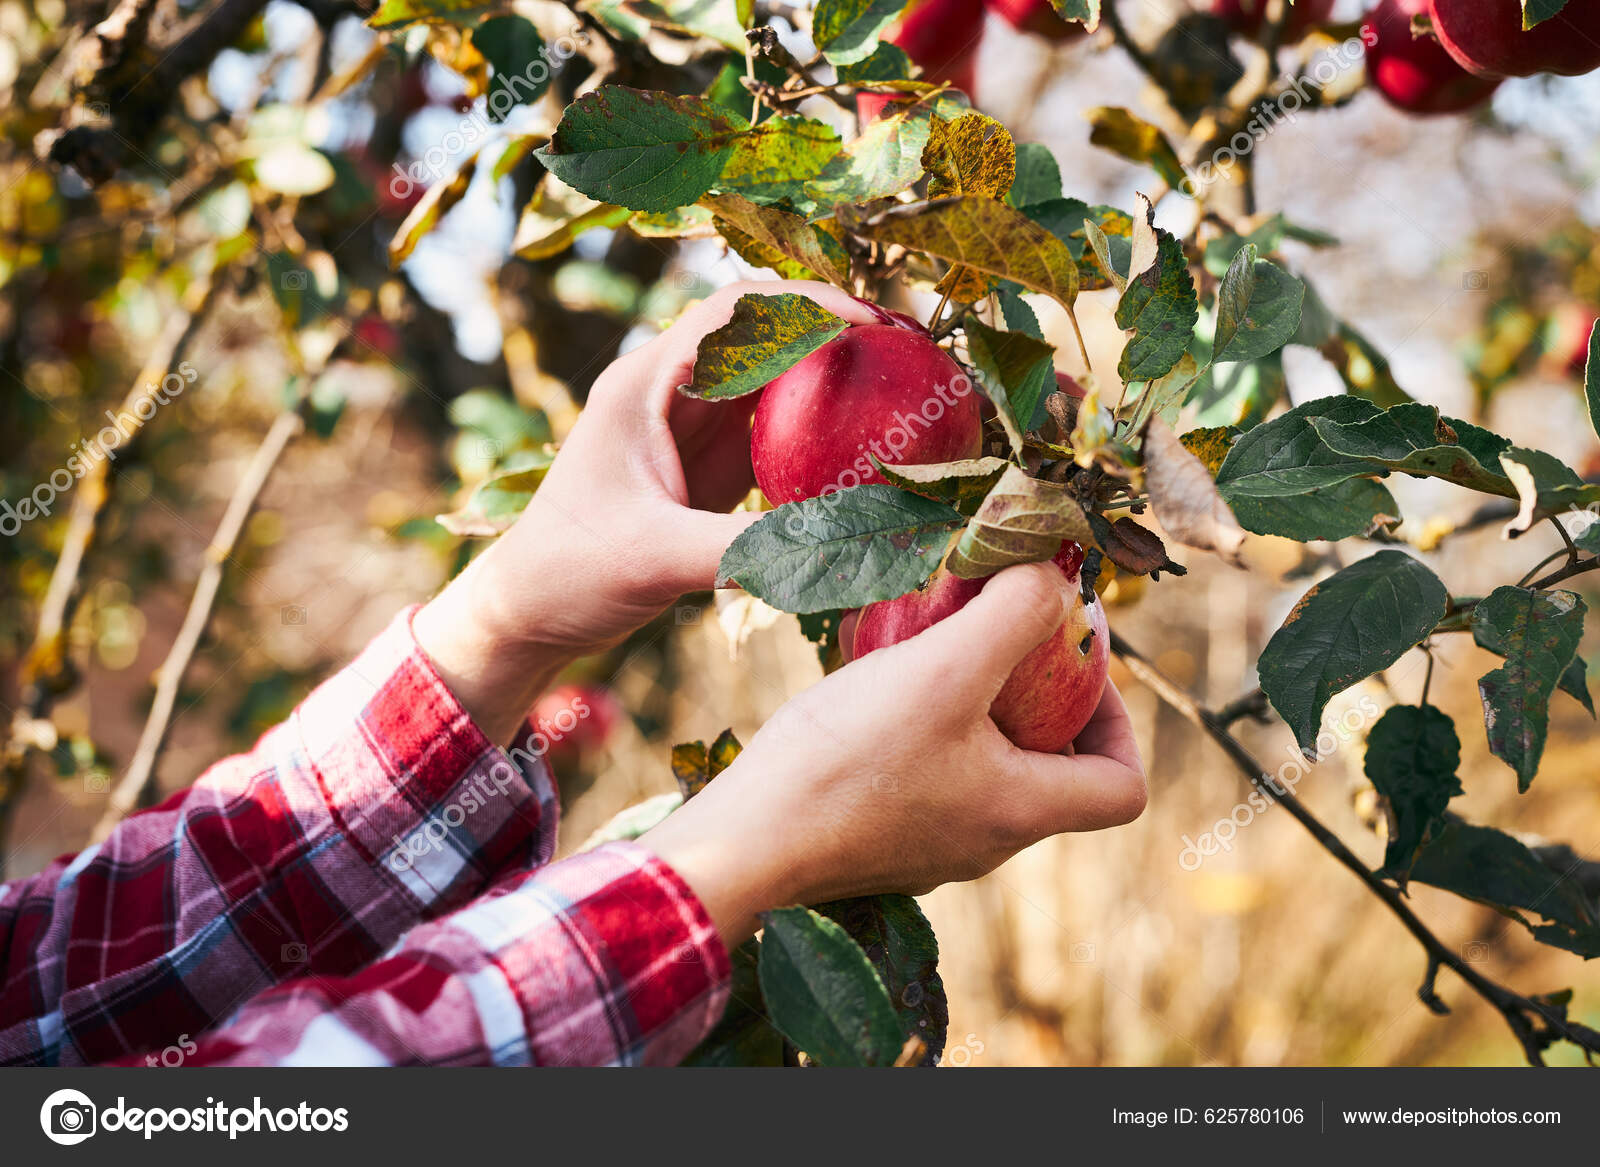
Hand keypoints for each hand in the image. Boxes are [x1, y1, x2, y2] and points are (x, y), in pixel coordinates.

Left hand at [414, 280, 879, 743]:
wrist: (527, 610)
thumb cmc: (570, 572)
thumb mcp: (656, 559)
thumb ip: (744, 550)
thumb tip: (841, 546)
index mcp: (647, 384)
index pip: (738, 311)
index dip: (809, 305)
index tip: (872, 328)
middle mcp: (670, 391)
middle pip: (765, 332)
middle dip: (836, 330)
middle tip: (909, 353)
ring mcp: (689, 427)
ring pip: (773, 378)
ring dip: (831, 376)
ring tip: (902, 386)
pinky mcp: (704, 465)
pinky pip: (772, 429)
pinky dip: (818, 429)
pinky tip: (864, 445)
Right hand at [640, 563, 1147, 946]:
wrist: (744, 840)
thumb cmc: (846, 760)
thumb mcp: (944, 668)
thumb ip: (1013, 614)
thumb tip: (1055, 576)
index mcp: (1021, 813)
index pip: (1124, 788)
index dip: (1122, 720)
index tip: (1079, 663)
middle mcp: (987, 844)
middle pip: (1055, 773)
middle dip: (1043, 699)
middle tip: (1002, 638)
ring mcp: (931, 849)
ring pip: (988, 772)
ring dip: (979, 711)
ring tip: (935, 653)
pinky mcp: (880, 842)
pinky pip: (930, 781)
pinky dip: (925, 731)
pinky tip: (877, 690)